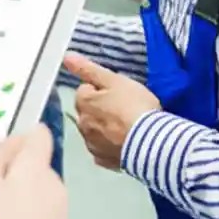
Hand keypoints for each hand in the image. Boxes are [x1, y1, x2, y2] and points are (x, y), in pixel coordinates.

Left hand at [62, 52, 161, 169]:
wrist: (151, 142)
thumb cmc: (134, 106)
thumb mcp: (114, 80)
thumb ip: (88, 69)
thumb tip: (66, 57)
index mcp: (82, 103)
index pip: (85, 90)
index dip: (103, 89)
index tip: (119, 92)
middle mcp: (81, 125)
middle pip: (89, 111)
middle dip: (102, 109)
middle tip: (125, 108)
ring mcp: (92, 145)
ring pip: (95, 131)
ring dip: (106, 127)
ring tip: (128, 125)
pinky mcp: (104, 161)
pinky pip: (104, 149)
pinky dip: (112, 145)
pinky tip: (126, 142)